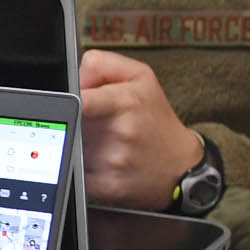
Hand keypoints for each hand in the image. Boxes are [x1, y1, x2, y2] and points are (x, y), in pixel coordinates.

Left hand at [79, 50, 202, 209]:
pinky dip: (81, 167)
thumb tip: (74, 78)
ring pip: (70, 147)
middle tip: (90, 122)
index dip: (69, 101)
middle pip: (71, 122)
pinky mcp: (106, 186)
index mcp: (126, 102)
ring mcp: (113, 162)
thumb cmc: (155, 118)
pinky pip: (76, 173)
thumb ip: (101, 64)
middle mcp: (120, 132)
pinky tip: (101, 162)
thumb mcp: (139, 76)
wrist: (180, 165)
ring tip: (100, 142)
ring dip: (77, 144)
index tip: (68, 102)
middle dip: (74, 121)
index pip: (81, 100)